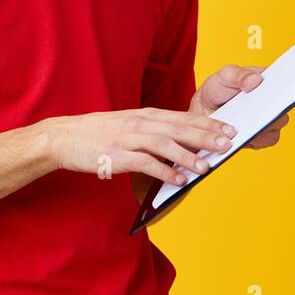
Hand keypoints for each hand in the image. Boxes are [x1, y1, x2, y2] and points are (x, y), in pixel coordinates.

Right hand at [46, 107, 238, 186]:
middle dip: (206, 135)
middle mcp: (140, 123)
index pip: (183, 117)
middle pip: (179, 128)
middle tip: (228, 143)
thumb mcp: (129, 125)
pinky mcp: (118, 155)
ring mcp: (129, 139)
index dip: (207, 123)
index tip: (229, 128)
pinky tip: (178, 180)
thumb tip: (181, 141)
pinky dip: (164, 171)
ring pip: (165, 144)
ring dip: (188, 155)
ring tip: (207, 166)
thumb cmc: (98, 133)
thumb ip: (153, 131)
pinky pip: (146, 163)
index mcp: (145, 115)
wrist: (64, 137)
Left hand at [189, 64, 287, 150]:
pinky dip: (253, 138)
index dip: (288, 87)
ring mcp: (266, 122)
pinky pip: (263, 141)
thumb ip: (239, 75)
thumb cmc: (218, 89)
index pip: (285, 84)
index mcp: (268, 83)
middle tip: (262, 108)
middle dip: (273, 110)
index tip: (281, 90)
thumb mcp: (225, 76)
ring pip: (275, 128)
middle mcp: (272, 104)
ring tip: (247, 122)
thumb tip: (255, 80)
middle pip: (282, 110)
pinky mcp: (258, 138)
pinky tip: (241, 134)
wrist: (203, 110)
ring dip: (262, 127)